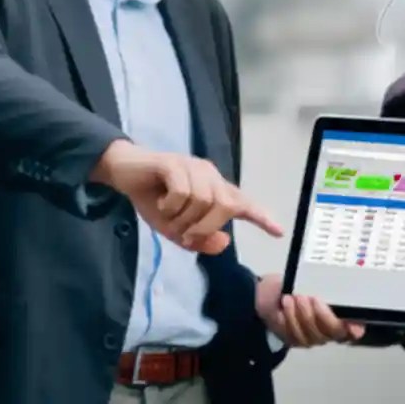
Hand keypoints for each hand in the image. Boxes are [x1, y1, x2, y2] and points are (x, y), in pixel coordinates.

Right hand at [91, 140, 282, 253]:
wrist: (125, 173)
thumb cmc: (153, 198)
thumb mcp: (175, 229)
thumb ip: (199, 240)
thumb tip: (224, 241)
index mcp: (214, 189)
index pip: (243, 203)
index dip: (261, 218)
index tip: (279, 232)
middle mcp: (209, 175)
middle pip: (224, 206)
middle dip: (205, 227)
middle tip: (183, 234)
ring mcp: (193, 166)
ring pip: (202, 201)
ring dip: (182, 218)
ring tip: (167, 215)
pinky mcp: (174, 163)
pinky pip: (183, 192)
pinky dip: (171, 206)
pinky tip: (161, 202)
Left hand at [255, 273, 364, 346]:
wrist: (270, 292)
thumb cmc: (298, 285)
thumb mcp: (312, 280)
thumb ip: (325, 284)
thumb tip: (337, 282)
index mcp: (341, 315)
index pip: (355, 328)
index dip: (356, 328)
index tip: (353, 324)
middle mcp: (330, 330)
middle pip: (334, 331)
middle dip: (323, 315)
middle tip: (312, 298)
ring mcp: (313, 337)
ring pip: (313, 333)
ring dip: (303, 313)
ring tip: (296, 297)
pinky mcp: (296, 340)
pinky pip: (296, 334)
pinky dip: (290, 315)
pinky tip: (287, 302)